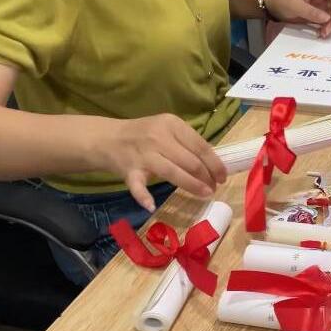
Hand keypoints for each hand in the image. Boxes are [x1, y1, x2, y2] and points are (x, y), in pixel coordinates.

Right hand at [95, 114, 226, 210]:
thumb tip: (213, 163)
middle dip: (207, 177)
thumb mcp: (167, 129)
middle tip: (213, 188)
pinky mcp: (129, 170)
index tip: (222, 177)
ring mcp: (143, 154)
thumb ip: (186, 142)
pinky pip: (138, 186)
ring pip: (173, 172)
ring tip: (205, 194)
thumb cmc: (145, 135)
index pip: (200, 146)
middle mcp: (158, 137)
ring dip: (192, 185)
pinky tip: (152, 206)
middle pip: (190, 161)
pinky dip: (144, 197)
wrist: (108, 138)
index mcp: (172, 124)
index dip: (215, 164)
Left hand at [264, 0, 330, 37]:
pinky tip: (320, 34)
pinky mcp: (317, 15)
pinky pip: (326, 21)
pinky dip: (325, 28)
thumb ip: (311, 12)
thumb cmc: (282, 0)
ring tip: (323, 34)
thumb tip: (328, 18)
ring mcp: (320, 5)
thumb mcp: (294, 5)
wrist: (271, 5)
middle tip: (327, 30)